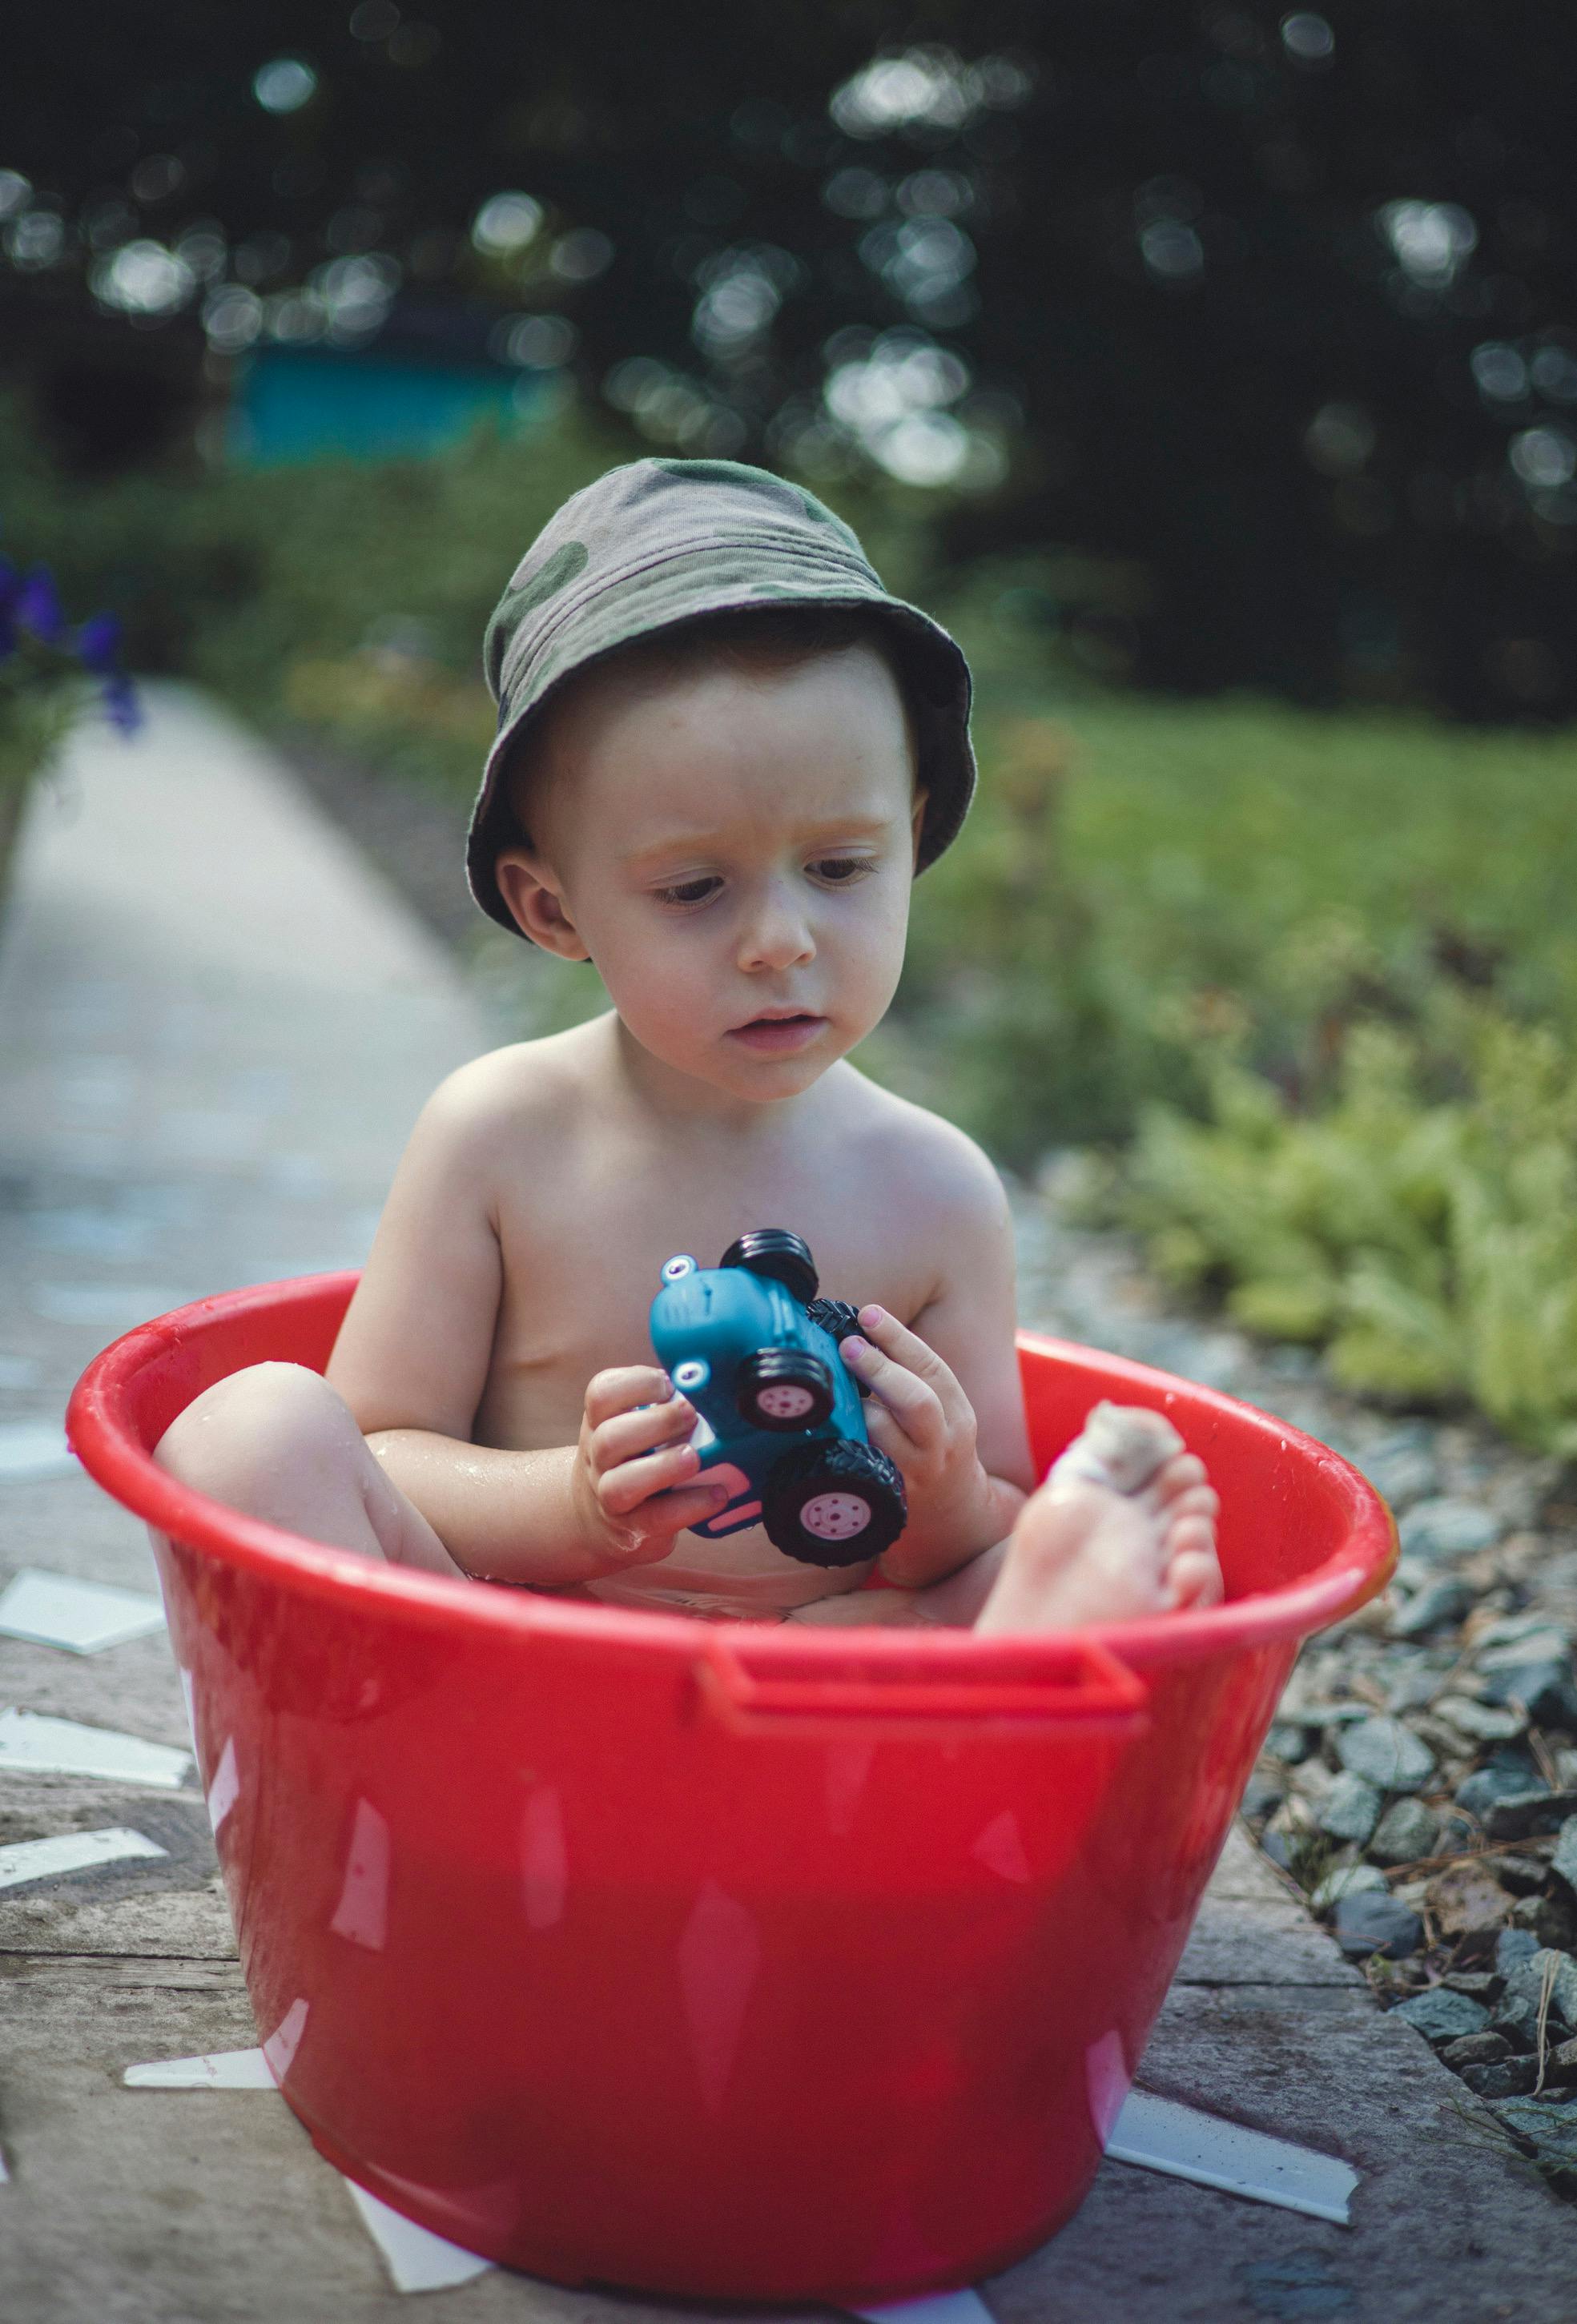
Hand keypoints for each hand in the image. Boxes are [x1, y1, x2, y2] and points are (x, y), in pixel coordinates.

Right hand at [569, 1365, 731, 1573]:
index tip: (668, 1384)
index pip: (601, 1394)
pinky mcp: (633, 1529)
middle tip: (691, 1415)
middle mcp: (598, 1459)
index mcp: (599, 1423)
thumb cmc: (631, 1461)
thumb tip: (713, 1382)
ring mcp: (610, 1497)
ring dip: (664, 1467)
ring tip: (695, 1457)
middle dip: (657, 1423)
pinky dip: (690, 1505)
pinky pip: (657, 1519)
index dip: (635, 1383)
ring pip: (621, 1484)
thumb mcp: (632, 1428)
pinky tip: (717, 1494)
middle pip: (610, 1438)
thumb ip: (661, 1405)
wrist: (598, 1520)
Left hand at [836, 1307, 993, 1552]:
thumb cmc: (935, 1449)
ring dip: (854, 1406)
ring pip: (882, 1435)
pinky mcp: (887, 1496)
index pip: (933, 1368)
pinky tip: (822, 1422)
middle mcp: (941, 1444)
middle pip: (916, 1402)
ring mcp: (914, 1474)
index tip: (868, 1314)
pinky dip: (841, 1439)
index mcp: (958, 1414)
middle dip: (880, 1370)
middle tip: (847, 1345)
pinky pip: (859, 1463)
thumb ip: (912, 1378)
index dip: (899, 1338)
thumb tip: (862, 1328)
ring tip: (831, 1383)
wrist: (954, 1519)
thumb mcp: (942, 1413)